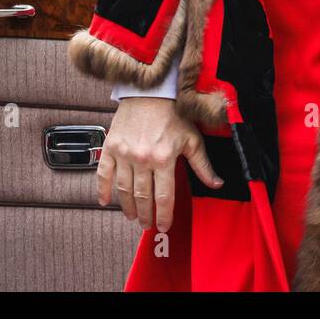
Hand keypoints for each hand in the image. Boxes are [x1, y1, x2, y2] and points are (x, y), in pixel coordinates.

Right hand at [96, 97, 224, 232]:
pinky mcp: (111, 147)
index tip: (164, 226)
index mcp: (164, 158)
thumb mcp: (192, 139)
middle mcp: (142, 159)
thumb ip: (203, 165)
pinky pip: (104, 173)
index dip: (164, 215)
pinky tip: (105, 201)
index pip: (164, 196)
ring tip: (132, 216)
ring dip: (128, 207)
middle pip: (143, 197)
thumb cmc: (173, 114)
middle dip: (146, 215)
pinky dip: (102, 189)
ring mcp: (124, 154)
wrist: (150, 92)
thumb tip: (217, 184)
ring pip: (124, 190)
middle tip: (147, 224)